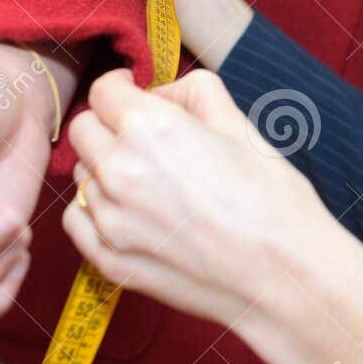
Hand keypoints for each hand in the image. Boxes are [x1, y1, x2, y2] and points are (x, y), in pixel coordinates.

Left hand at [62, 67, 362, 363]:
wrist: (283, 276)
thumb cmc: (272, 199)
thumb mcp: (241, 126)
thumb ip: (195, 93)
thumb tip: (164, 95)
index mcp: (150, 129)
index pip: (104, 91)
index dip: (120, 86)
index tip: (132, 92)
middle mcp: (119, 171)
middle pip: (83, 130)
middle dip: (107, 124)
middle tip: (140, 135)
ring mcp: (110, 220)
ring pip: (82, 176)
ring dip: (104, 168)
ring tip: (147, 181)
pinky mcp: (110, 261)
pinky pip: (79, 220)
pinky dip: (96, 209)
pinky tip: (131, 212)